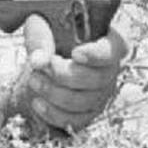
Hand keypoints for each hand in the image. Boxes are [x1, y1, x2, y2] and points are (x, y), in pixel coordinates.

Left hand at [11, 16, 128, 134]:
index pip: (113, 50)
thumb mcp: (41, 27)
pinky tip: (37, 101)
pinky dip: (52, 113)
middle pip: (97, 79)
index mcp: (109, 42)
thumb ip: (40, 38)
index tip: (75, 54)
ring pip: (83, 101)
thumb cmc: (49, 38)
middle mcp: (111, 71)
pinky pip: (74, 121)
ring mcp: (102, 95)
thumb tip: (39, 60)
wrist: (44, 65)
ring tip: (34, 80)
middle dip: (63, 75)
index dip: (97, 55)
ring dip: (53, 93)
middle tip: (40, 67)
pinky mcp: (88, 114)